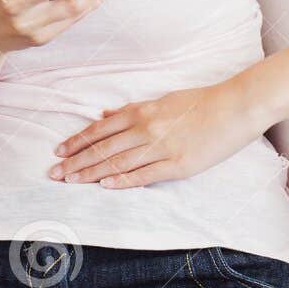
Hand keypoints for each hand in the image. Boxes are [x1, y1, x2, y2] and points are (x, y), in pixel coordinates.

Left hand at [48, 78, 266, 186]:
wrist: (235, 107)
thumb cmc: (199, 102)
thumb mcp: (161, 101)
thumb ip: (132, 110)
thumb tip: (104, 115)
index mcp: (141, 112)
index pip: (100, 130)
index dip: (77, 141)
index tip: (58, 151)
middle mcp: (146, 129)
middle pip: (103, 148)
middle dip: (76, 161)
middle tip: (53, 173)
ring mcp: (161, 148)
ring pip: (118, 163)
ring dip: (91, 173)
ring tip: (70, 181)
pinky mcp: (178, 164)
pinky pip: (145, 174)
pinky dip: (124, 181)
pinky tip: (105, 186)